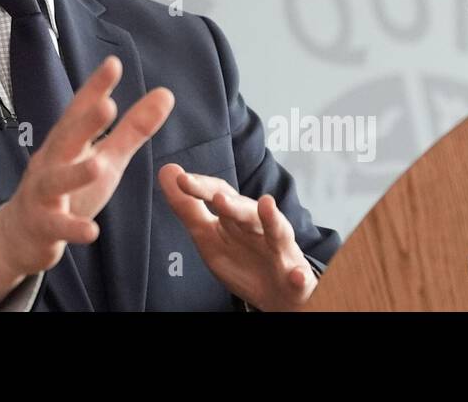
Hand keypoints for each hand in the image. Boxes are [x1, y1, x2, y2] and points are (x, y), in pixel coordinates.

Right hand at [0, 56, 173, 294]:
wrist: (21, 233)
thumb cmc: (69, 189)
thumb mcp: (105, 158)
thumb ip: (133, 129)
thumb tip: (166, 93)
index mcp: (68, 141)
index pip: (81, 110)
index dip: (95, 88)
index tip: (113, 64)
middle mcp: (52, 161)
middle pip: (66, 138)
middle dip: (85, 122)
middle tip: (108, 105)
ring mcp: (44, 193)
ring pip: (56, 181)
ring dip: (75, 174)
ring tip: (98, 166)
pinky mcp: (43, 225)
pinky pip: (57, 226)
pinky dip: (72, 227)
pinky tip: (91, 231)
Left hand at [158, 164, 316, 310]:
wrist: (276, 296)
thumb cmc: (242, 261)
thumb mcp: (208, 237)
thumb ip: (187, 207)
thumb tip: (167, 170)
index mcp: (238, 217)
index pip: (221, 194)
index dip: (202, 187)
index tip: (181, 179)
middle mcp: (262, 227)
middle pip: (247, 211)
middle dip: (234, 204)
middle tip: (217, 197)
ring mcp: (281, 251)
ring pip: (278, 233)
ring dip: (271, 220)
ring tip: (266, 205)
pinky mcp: (297, 278)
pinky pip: (300, 278)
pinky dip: (300, 276)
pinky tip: (296, 274)